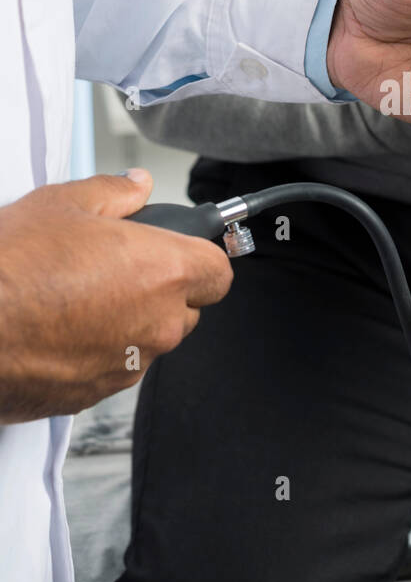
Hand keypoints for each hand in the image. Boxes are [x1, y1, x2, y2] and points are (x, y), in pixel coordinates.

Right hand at [0, 171, 232, 422]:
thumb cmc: (10, 268)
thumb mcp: (61, 205)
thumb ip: (113, 193)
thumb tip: (136, 186)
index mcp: (163, 272)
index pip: (219, 272)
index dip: (200, 257)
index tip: (181, 249)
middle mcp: (157, 324)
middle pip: (187, 309)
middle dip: (161, 289)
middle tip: (115, 267)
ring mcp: (128, 365)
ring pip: (148, 340)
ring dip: (128, 321)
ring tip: (76, 296)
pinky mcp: (95, 395)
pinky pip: (114, 367)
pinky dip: (97, 350)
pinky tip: (58, 327)